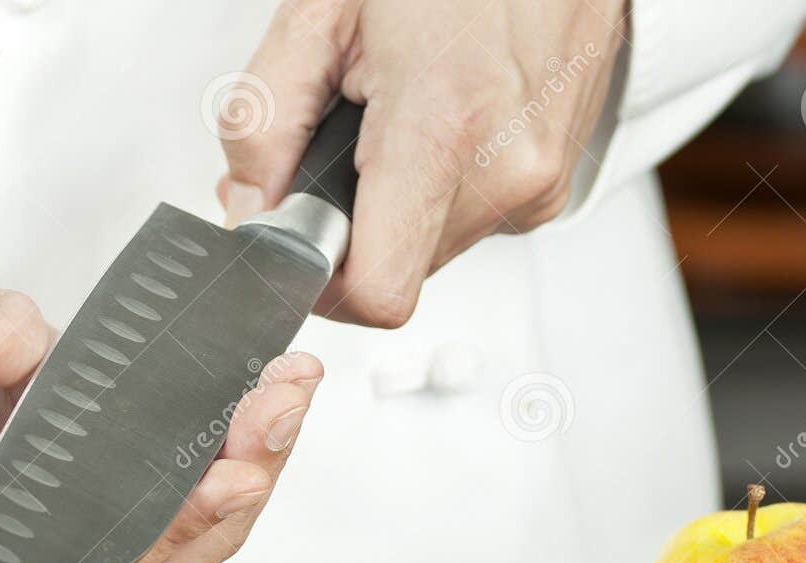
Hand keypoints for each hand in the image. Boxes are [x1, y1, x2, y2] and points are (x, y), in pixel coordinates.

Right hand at [0, 235, 321, 562]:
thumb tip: (26, 346)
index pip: (81, 560)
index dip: (164, 531)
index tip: (228, 479)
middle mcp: (24, 545)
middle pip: (153, 560)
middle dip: (231, 489)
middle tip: (278, 411)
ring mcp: (68, 527)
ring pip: (182, 540)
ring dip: (247, 474)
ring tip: (287, 396)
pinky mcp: (101, 496)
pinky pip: (181, 502)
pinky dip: (232, 459)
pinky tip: (268, 403)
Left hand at [219, 0, 627, 327]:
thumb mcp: (323, 10)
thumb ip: (265, 122)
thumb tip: (251, 208)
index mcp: (445, 126)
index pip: (377, 291)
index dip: (322, 282)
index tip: (297, 238)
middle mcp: (506, 170)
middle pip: (398, 269)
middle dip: (354, 220)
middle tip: (343, 139)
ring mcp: (539, 183)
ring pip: (431, 248)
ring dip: (398, 200)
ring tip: (404, 110)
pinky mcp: (554, 186)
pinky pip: (471, 220)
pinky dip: (441, 184)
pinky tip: (445, 114)